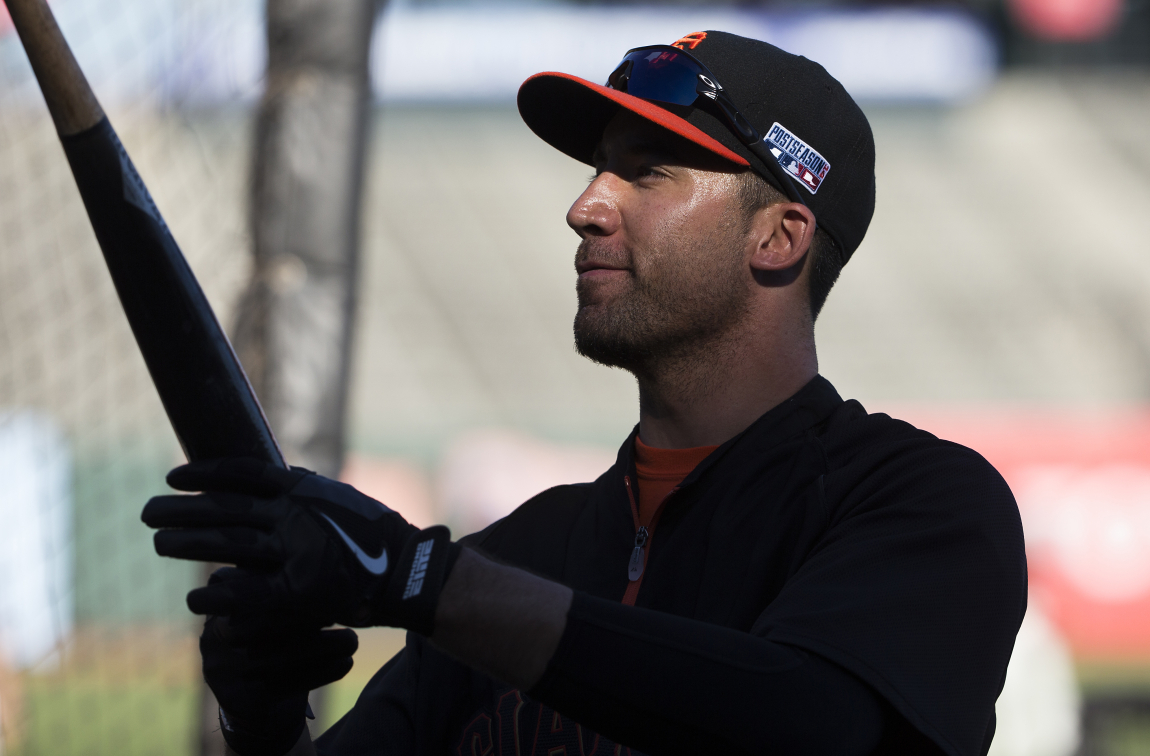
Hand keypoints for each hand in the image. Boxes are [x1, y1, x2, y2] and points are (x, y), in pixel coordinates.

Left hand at [141, 457, 460, 634]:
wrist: (407, 573)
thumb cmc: (371, 538)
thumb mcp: (335, 501)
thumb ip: (299, 493)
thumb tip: (262, 480)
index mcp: (303, 491)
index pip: (243, 473)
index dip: (205, 473)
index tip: (173, 475)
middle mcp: (296, 515)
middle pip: (227, 508)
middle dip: (183, 509)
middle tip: (147, 512)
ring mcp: (298, 551)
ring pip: (230, 542)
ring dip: (190, 541)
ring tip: (157, 541)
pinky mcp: (301, 591)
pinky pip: (249, 592)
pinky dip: (219, 594)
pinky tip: (196, 596)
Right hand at [199, 572, 357, 755]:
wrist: (258, 702)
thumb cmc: (274, 638)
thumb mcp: (271, 606)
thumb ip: (284, 584)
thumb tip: (331, 559)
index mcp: (220, 604)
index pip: (254, 588)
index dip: (291, 590)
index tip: (328, 585)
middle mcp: (214, 635)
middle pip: (265, 623)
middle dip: (308, 617)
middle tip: (343, 614)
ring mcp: (221, 670)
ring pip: (279, 656)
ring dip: (324, 646)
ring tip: (352, 640)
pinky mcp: (239, 698)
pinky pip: (284, 685)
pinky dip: (321, 672)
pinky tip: (346, 662)